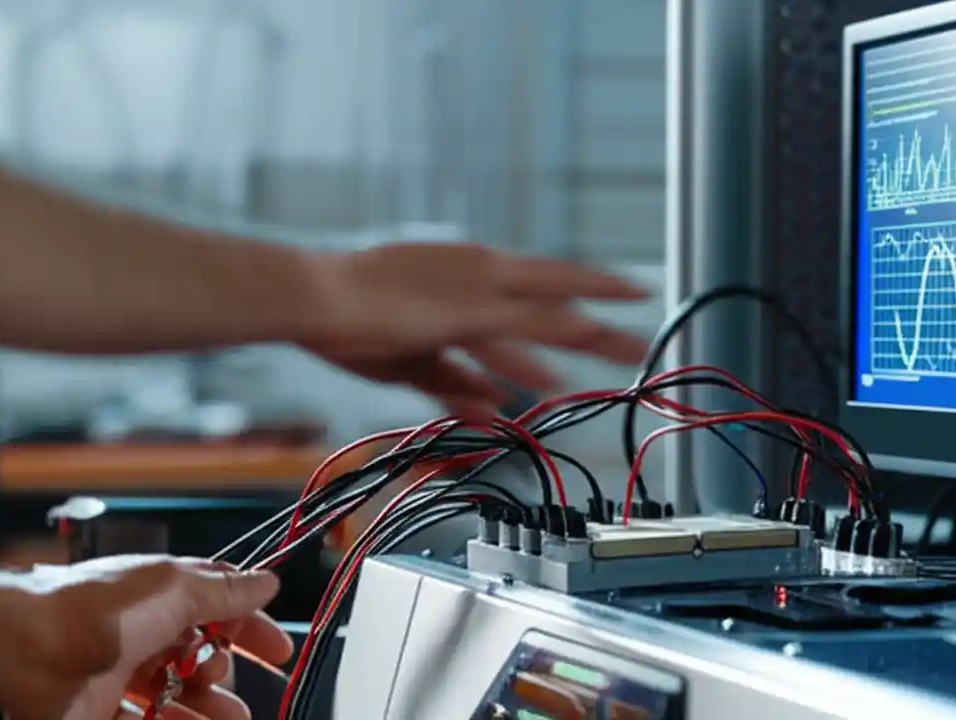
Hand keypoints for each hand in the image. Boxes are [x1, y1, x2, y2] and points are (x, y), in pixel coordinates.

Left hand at [0, 556, 290, 719]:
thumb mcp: (178, 588)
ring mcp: (122, 673)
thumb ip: (227, 591)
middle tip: (237, 697)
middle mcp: (145, 632)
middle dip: (225, 679)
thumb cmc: (103, 610)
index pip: (220, 608)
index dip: (251, 628)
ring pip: (177, 696)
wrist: (30, 650)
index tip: (278, 652)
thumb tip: (268, 583)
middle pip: (199, 658)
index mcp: (164, 595)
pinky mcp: (102, 710)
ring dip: (208, 711)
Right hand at [300, 243, 650, 418]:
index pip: (542, 282)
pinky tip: (559, 378)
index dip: (583, 291)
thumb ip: (458, 385)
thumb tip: (496, 410)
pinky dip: (533, 360)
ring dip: (592, 334)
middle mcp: (480, 272)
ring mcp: (472, 290)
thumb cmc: (350, 317)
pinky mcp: (455, 312)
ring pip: (547, 312)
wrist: (310, 294)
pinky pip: (506, 339)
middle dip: (606, 313)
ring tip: (631, 349)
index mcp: (471, 271)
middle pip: (561, 292)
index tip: (617, 299)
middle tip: (646, 326)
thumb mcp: (414, 359)